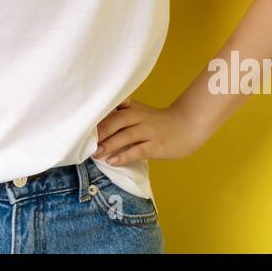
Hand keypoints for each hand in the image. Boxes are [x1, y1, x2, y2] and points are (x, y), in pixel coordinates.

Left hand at [91, 96, 207, 164]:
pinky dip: (124, 156)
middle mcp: (140, 118)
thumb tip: (97, 125)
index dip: (98, 117)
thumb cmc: (160, 122)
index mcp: (134, 108)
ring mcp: (149, 132)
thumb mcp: (141, 112)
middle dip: (100, 132)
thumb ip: (122, 115)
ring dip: (109, 144)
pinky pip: (138, 150)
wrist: (188, 126)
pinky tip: (113, 161)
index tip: (83, 125)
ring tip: (95, 154)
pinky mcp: (156, 146)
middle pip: (117, 121)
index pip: (113, 110)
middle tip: (85, 142)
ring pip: (126, 136)